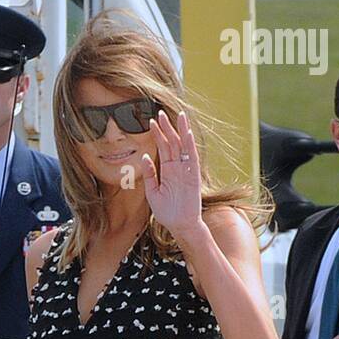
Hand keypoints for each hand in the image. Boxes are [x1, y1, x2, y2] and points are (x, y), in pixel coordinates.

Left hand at [141, 109, 202, 241]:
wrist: (180, 225)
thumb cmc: (167, 212)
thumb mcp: (153, 192)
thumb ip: (150, 174)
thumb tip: (145, 156)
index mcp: (167, 170)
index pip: (163, 147)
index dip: (158, 134)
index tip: (151, 121)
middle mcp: (177, 167)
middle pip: (173, 142)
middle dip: (167, 127)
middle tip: (160, 113)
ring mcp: (186, 170)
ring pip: (184, 146)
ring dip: (181, 131)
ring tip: (179, 115)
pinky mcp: (193, 176)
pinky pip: (192, 158)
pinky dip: (190, 146)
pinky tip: (187, 133)